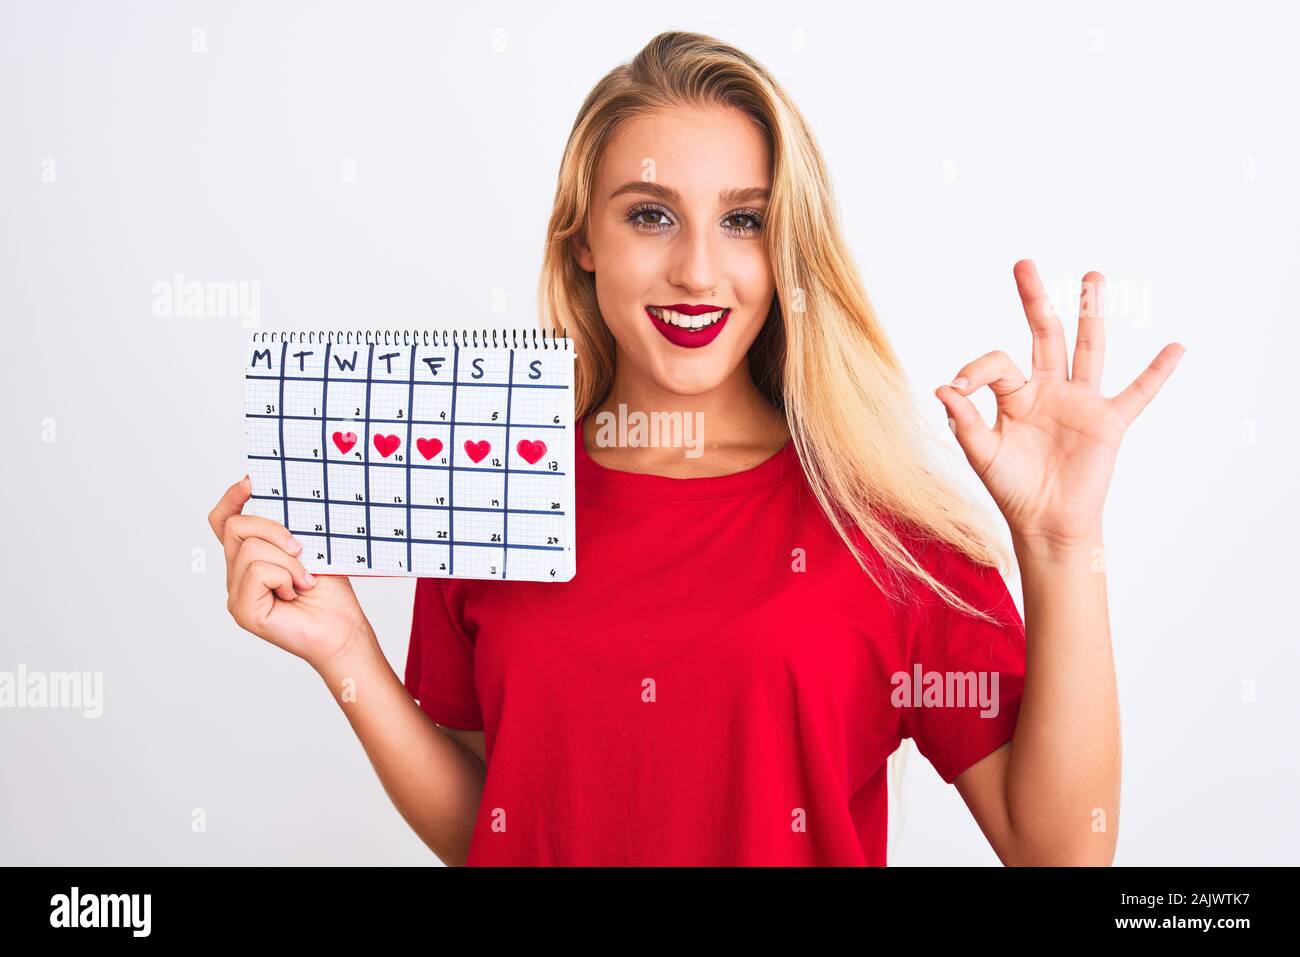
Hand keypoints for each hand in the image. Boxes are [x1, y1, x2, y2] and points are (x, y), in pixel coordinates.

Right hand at [208, 476, 373, 668]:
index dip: (231, 498)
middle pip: (236, 527)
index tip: (252, 481)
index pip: (223, 522)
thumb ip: (288, 529)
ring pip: (250, 549)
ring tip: (304, 581)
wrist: (344, 629)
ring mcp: (236, 594)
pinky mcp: (243, 611)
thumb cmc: (330, 593)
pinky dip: (285, 577)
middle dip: (273, 529)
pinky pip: (257, 572)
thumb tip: (282, 498)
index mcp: (249, 558)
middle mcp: (236, 575)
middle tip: (302, 550)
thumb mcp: (310, 548)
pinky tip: (295, 593)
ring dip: (288, 561)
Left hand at [934, 260, 1184, 547]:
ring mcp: (1080, 403)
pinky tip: (1175, 348)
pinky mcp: (1108, 422)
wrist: (1045, 524)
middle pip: (1044, 335)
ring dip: (1090, 314)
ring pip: (1087, 349)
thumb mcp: (981, 454)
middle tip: (1024, 264)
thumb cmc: (1012, 490)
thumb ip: (965, 420)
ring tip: (1092, 276)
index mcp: (1015, 396)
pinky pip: (1137, 393)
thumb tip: (943, 388)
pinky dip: (1157, 373)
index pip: (998, 364)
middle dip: (1034, 301)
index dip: (977, 369)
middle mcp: (1048, 390)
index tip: (958, 387)